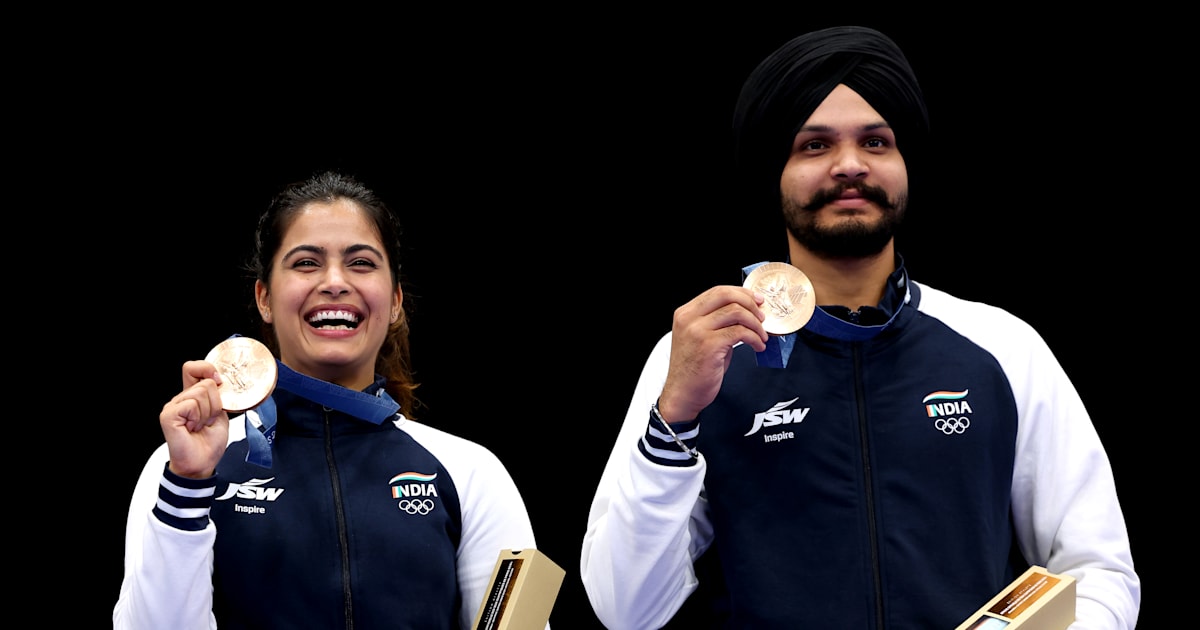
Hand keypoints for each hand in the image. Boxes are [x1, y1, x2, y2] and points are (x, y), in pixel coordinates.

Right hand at [159, 360, 229, 478]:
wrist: (201, 463)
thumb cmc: (209, 441)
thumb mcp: (220, 414)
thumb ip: (218, 396)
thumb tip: (219, 381)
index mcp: (192, 395)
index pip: (194, 368)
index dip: (208, 369)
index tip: (219, 383)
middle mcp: (180, 398)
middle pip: (206, 382)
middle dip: (215, 403)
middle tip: (207, 420)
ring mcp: (173, 406)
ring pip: (201, 393)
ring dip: (208, 413)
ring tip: (200, 426)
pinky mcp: (168, 415)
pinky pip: (192, 404)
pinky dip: (198, 417)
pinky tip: (192, 428)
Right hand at [658, 285, 767, 423]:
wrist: (682, 394)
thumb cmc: (694, 369)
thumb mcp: (701, 338)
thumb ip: (718, 322)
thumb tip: (746, 312)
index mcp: (685, 313)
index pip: (717, 291)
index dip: (741, 293)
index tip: (756, 301)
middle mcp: (689, 318)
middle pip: (726, 295)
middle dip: (750, 303)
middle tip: (762, 316)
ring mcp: (697, 331)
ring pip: (736, 312)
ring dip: (755, 324)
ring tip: (761, 336)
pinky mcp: (709, 345)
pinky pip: (740, 332)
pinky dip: (754, 338)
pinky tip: (758, 346)